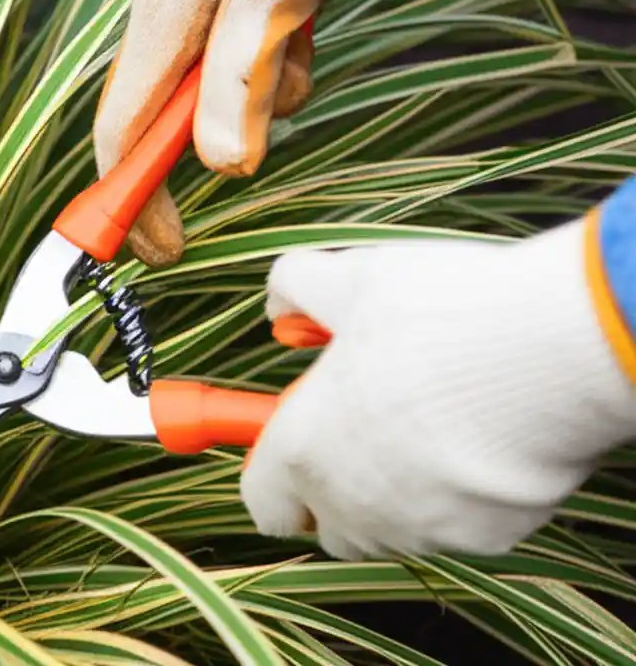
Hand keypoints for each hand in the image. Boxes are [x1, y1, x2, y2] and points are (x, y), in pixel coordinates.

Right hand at [95, 0, 371, 266]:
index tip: (160, 250)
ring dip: (262, 94)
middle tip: (247, 151)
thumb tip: (218, 166)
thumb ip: (238, 84)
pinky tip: (305, 18)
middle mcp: (168, 12)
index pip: (121, 132)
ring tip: (297, 43)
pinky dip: (280, 62)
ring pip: (218, 90)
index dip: (133, 199)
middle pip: (164, 115)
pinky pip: (250, 59)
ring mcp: (203, 5)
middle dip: (211, 138)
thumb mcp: (275, 1)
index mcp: (160, 15)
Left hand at [241, 219, 635, 559]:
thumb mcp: (349, 279)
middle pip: (327, 525)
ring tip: (433, 416)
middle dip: (337, 485)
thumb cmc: (439, 314)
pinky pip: (458, 524)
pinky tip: (484, 435)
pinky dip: (462, 493)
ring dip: (398, 489)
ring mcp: (419, 528)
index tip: (298, 436)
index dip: (275, 470)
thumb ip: (294, 289)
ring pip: (392, 527)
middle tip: (369, 420)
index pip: (262, 501)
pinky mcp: (485, 537)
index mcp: (302, 452)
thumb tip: (278, 308)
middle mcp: (352, 506)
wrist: (554, 350)